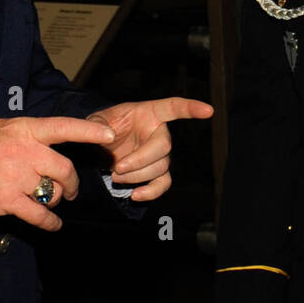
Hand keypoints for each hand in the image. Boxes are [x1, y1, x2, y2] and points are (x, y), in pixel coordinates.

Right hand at [0, 115, 115, 230]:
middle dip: (72, 184)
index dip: (90, 132)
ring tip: (51, 201)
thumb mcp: (3, 128)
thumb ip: (30, 133)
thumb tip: (53, 137)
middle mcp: (26, 152)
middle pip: (65, 169)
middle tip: (72, 190)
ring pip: (53, 192)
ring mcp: (18, 177)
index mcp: (26, 131)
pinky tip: (54, 225)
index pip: (64, 128)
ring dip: (57, 200)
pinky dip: (50, 222)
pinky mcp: (9, 201)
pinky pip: (39, 214)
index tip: (109, 137)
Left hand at [87, 96, 213, 201]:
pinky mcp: (156, 172)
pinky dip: (151, 192)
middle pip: (164, 146)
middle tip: (118, 167)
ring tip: (115, 174)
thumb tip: (110, 136)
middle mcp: (159, 132)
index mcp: (149, 113)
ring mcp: (159, 153)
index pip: (173, 107)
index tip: (208, 111)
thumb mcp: (95, 120)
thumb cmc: (101, 128)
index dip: (191, 108)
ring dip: (137, 176)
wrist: (98, 148)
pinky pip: (162, 183)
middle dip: (140, 160)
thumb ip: (98, 125)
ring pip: (161, 167)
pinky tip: (135, 194)